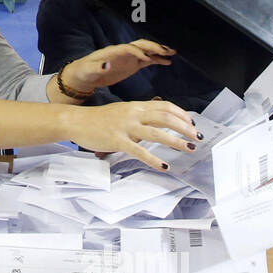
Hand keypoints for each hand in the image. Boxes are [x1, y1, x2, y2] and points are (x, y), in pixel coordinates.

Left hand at [65, 40, 174, 91]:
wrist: (85, 75)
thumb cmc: (84, 71)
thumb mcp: (88, 70)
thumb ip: (97, 67)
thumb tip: (106, 64)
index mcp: (113, 51)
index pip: (128, 48)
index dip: (137, 52)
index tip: (146, 58)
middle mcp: (123, 52)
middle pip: (141, 45)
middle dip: (153, 47)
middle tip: (166, 51)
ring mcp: (129, 58)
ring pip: (147, 51)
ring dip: (158, 51)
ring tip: (172, 53)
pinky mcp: (132, 65)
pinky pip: (147, 60)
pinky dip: (157, 60)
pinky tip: (167, 62)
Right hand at [67, 100, 199, 171]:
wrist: (76, 121)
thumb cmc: (98, 119)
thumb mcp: (122, 111)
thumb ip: (139, 115)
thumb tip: (156, 121)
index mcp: (136, 106)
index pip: (165, 106)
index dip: (182, 115)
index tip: (191, 124)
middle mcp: (133, 114)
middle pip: (166, 118)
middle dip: (185, 128)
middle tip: (197, 137)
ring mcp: (126, 127)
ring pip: (157, 133)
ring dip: (176, 142)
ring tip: (189, 149)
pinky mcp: (118, 140)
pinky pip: (139, 151)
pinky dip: (154, 159)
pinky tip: (164, 166)